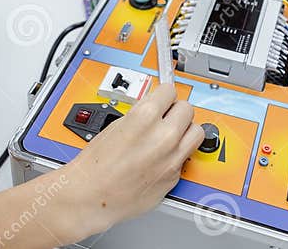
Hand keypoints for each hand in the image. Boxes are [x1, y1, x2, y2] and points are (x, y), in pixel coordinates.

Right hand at [60, 83, 203, 234]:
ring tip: (172, 133)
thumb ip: (141, 114)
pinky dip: (178, 153)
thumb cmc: (95, 166)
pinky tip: (164, 155)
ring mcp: (172, 157)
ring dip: (185, 130)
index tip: (162, 98)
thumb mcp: (115, 125)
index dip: (164, 95)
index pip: (170, 90)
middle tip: (166, 116)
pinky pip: (187, 156)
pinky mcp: (175, 176)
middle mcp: (164, 136)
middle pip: (187, 108)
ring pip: (197, 132)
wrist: (91, 196)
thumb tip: (155, 108)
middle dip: (176, 110)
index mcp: (146, 117)